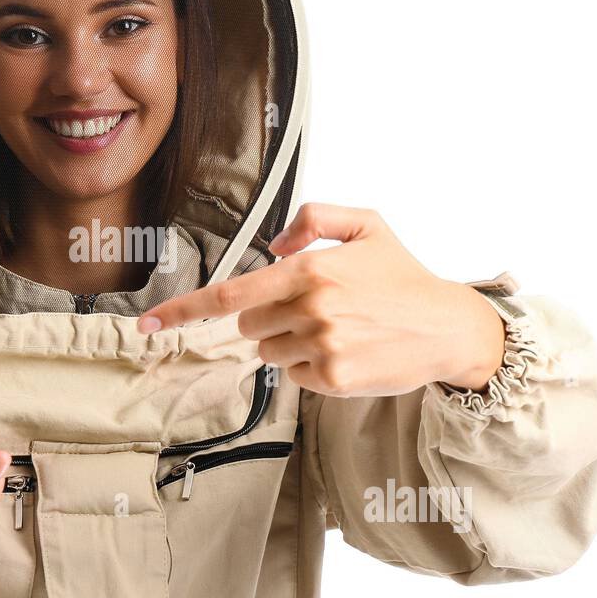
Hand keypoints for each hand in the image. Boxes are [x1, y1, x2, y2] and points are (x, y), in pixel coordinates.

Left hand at [136, 202, 504, 397]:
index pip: (230, 293)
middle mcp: (311, 308)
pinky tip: (347, 352)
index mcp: (310, 269)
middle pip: (249, 325)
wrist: (449, 326)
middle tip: (315, 309)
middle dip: (271, 317)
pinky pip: (296, 378)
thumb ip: (315, 217)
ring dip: (292, 343)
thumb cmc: (403, 276)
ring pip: (270, 352)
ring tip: (338, 329)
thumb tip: (275, 245)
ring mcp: (322, 347)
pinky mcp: (334, 380)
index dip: (182, 311)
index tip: (147, 324)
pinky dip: (313, 368)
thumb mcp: (367, 224)